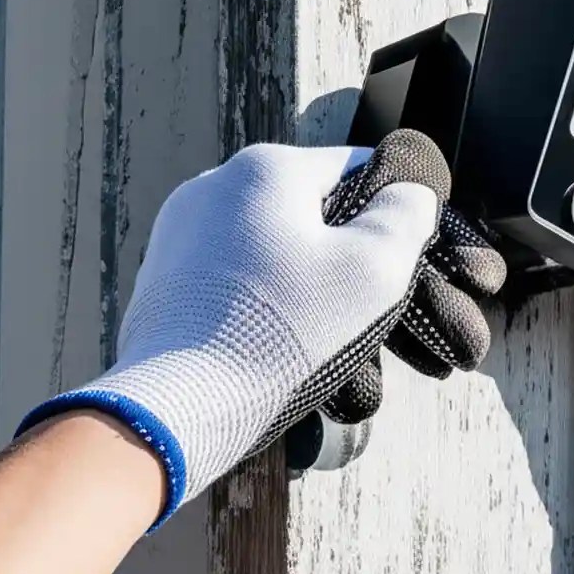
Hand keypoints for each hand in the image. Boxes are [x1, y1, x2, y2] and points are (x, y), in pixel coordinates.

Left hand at [16, 129, 503, 527]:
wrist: (180, 406)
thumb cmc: (284, 330)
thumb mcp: (374, 268)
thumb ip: (405, 215)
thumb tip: (412, 193)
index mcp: (268, 167)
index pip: (359, 167)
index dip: (393, 211)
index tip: (404, 262)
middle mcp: (216, 183)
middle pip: (313, 208)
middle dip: (346, 254)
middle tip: (366, 310)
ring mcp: (180, 228)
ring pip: (275, 243)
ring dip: (307, 280)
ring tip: (321, 337)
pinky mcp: (162, 273)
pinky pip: (235, 273)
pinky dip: (264, 299)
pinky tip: (275, 343)